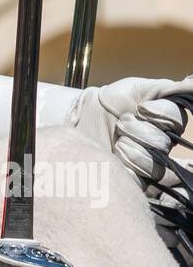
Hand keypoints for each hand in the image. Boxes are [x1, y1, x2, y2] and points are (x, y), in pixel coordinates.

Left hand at [69, 75, 191, 191]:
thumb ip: (168, 89)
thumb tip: (192, 84)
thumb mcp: (139, 88)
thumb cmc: (113, 103)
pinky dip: (125, 165)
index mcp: (168, 123)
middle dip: (136, 129)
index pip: (176, 121)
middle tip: (121, 123)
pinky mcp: (137, 181)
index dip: (158, 114)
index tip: (141, 108)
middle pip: (163, 142)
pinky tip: (115, 157)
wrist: (84, 120)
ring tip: (118, 140)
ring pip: (154, 165)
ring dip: (129, 147)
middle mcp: (165, 145)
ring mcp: (151, 165)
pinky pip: (140, 180)